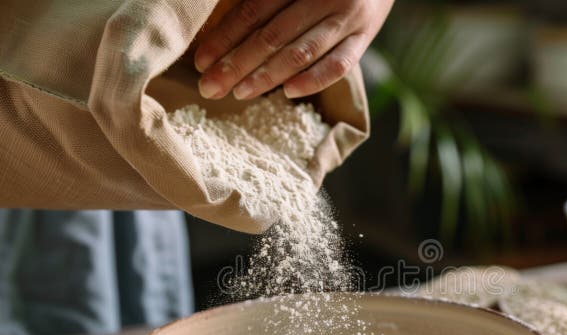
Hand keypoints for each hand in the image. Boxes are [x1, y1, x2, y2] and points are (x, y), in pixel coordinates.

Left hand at [194, 0, 393, 99]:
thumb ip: (267, 1)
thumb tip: (227, 26)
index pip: (253, 11)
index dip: (225, 37)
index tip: (201, 62)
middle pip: (272, 35)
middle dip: (236, 64)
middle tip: (210, 88)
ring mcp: (346, 18)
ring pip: (300, 52)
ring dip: (267, 75)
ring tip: (239, 93)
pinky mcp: (365, 37)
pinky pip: (338, 64)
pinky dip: (313, 79)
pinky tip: (289, 93)